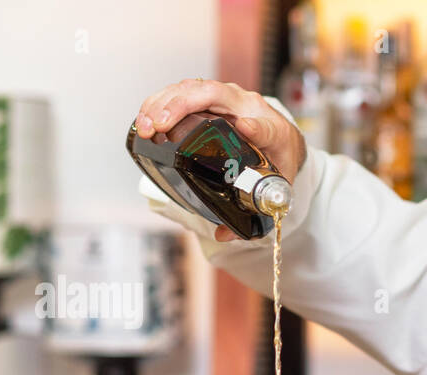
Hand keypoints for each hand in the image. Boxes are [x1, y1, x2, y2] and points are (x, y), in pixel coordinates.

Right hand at [133, 78, 306, 240]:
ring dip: (162, 103)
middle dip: (180, 106)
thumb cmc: (277, 157)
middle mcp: (243, 105)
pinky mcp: (205, 100)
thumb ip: (250, 211)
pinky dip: (159, 103)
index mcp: (269, 126)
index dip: (255, 128)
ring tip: (145, 126)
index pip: (264, 125)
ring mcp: (223, 98)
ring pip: (190, 88)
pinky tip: (145, 119)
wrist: (281, 139)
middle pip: (212, 93)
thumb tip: (223, 233)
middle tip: (157, 127)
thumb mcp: (274, 183)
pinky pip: (180, 93)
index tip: (243, 128)